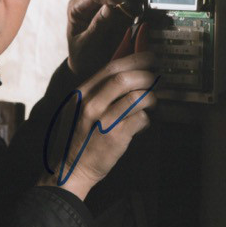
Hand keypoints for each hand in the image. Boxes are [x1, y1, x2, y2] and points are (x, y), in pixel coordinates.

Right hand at [38, 51, 156, 199]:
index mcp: (81, 93)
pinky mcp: (115, 137)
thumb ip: (96, 91)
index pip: (111, 68)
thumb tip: (125, 72)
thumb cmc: (77, 137)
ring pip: (136, 98)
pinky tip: (143, 124)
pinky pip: (141, 119)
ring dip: (151, 97)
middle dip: (146, 75)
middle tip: (156, 77)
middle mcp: (90, 104)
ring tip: (152, 102)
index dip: (134, 59)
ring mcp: (103, 120)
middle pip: (124, 79)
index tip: (149, 57)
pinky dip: (147, 119)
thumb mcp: (77, 108)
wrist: (69, 169)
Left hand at [67, 0, 139, 78]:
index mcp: (77, 7)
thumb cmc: (82, 57)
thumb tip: (109, 8)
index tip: (123, 4)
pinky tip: (137, 15)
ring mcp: (105, 4)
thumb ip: (96, 27)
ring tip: (134, 14)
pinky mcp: (117, 11)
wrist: (88, 67)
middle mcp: (90, 2)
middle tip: (131, 9)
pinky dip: (135, 4)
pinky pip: (129, 0)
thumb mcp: (85, 45)